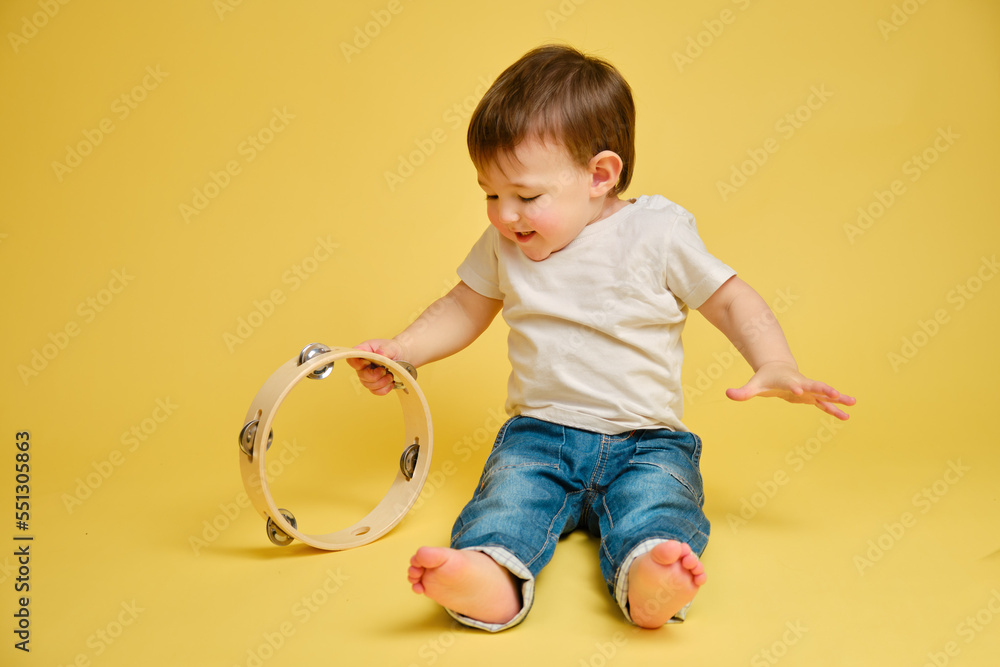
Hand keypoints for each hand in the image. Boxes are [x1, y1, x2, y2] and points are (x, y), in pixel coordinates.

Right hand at [347, 339, 405, 395]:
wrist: (401, 356)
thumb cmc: (392, 348)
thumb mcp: (391, 346)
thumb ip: (385, 349)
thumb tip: (380, 353)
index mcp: (364, 352)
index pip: (352, 359)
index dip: (357, 363)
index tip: (368, 363)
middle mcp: (363, 365)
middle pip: (361, 375)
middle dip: (375, 376)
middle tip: (385, 370)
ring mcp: (367, 375)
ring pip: (368, 385)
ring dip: (381, 382)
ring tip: (390, 376)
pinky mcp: (374, 384)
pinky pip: (375, 391)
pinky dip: (384, 389)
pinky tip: (391, 383)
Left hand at [725, 362, 855, 419]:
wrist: (777, 370)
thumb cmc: (765, 379)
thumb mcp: (753, 385)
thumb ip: (742, 391)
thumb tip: (727, 394)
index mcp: (788, 381)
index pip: (792, 384)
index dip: (796, 388)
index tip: (801, 392)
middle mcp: (801, 384)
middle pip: (814, 386)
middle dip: (824, 389)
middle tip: (835, 393)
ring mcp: (808, 390)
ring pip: (824, 394)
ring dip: (837, 398)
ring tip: (852, 403)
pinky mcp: (812, 397)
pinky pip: (825, 404)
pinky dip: (835, 409)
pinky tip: (846, 416)